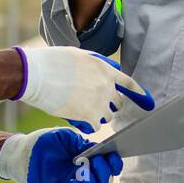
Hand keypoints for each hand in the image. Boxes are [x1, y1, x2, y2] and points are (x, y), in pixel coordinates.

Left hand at [0, 127, 123, 182]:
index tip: (112, 156)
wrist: (23, 152)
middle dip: (104, 172)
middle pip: (104, 181)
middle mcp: (84, 174)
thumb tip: (94, 150)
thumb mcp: (64, 137)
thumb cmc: (45, 142)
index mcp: (89, 159)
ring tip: (82, 174)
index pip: (109, 165)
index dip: (114, 163)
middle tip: (96, 161)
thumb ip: (79, 142)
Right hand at [15, 46, 153, 133]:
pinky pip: (95, 127)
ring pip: (107, 117)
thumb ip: (96, 64)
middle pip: (118, 103)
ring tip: (81, 109)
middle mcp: (106, 87)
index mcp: (105, 70)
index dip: (137, 92)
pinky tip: (78, 119)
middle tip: (93, 103)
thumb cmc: (53, 62)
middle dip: (109, 104)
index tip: (145, 99)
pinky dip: (88, 125)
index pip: (128, 83)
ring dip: (97, 115)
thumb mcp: (80, 55)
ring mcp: (99, 102)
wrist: (37, 74)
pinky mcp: (88, 116)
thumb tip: (105, 71)